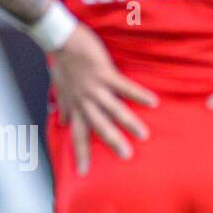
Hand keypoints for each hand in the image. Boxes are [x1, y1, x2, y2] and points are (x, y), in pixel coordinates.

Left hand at [51, 22, 157, 174]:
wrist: (59, 39)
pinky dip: (138, 95)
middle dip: (112, 143)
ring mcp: (94, 88)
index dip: (80, 154)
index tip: (83, 173)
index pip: (77, 135)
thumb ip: (63, 104)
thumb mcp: (60, 87)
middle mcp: (84, 101)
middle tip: (126, 157)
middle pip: (99, 127)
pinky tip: (153, 102)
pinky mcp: (105, 73)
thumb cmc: (61, 62)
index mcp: (75, 105)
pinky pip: (124, 87)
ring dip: (129, 123)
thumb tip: (60, 119)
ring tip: (144, 135)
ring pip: (113, 110)